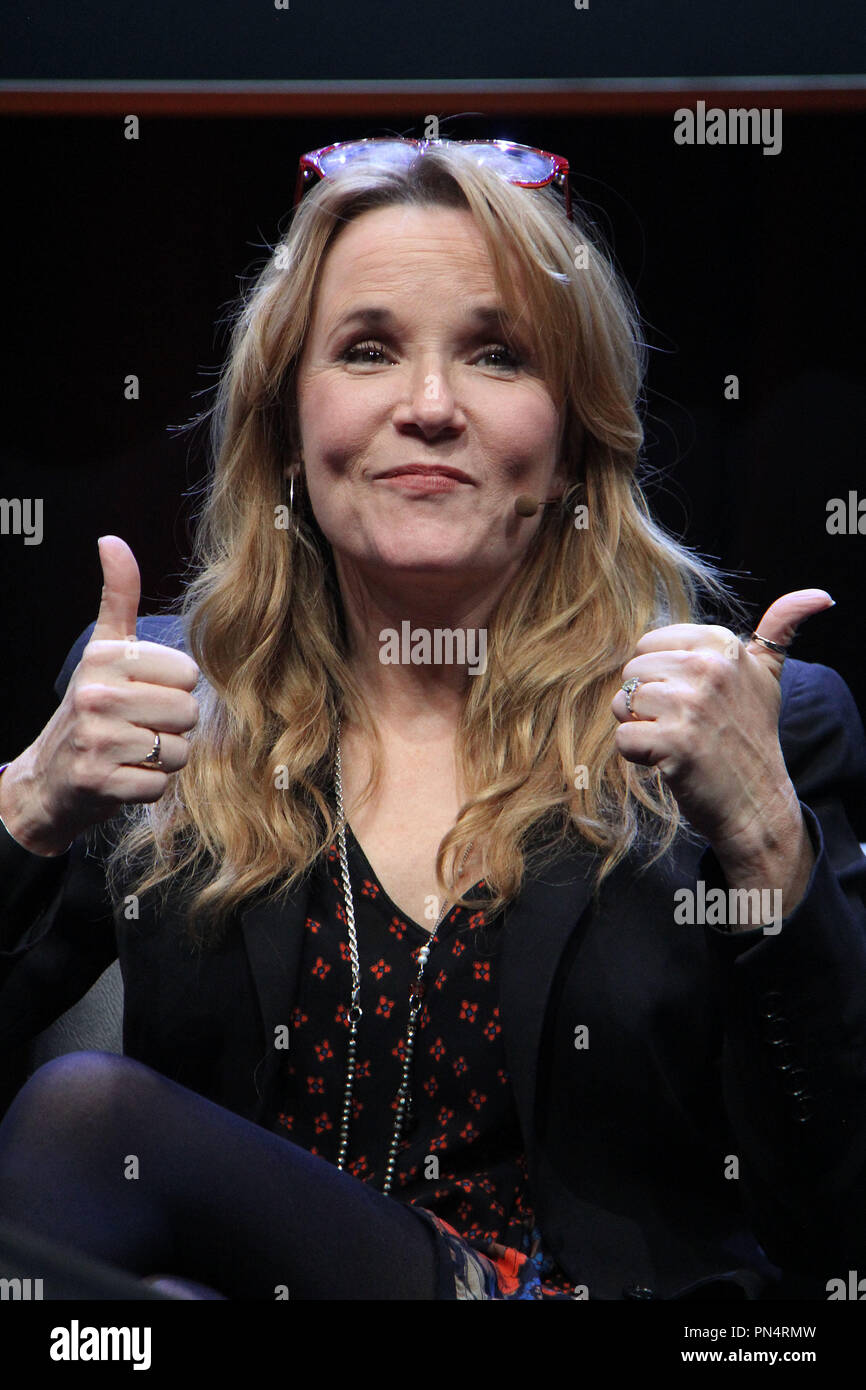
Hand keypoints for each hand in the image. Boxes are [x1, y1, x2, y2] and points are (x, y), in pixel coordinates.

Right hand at [0, 536, 199, 854]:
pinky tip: (123, 776)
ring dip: (163, 759)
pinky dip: (149, 786)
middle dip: (172, 727)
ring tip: (132, 752)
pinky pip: (160, 784)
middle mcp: (96, 695)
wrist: (49, 778)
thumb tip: (112, 540)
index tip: (143, 695)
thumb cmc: (89, 709)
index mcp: (104, 658)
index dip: (173, 690)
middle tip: (138, 728)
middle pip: (188, 712)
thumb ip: (118, 597)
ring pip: (179, 750)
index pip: (187, 674)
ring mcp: (96, 740)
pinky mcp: (101, 782)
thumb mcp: (102, 650)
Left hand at [611, 589, 833, 853]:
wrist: (756, 801)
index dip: (660, 677)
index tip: (695, 699)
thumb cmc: (751, 734)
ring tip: (678, 741)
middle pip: (632, 673)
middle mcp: (709, 668)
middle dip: (647, 703)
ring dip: (641, 728)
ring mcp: (692, 704)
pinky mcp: (674, 740)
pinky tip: (669, 761)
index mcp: (723, 644)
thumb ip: (779, 629)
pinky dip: (637, 755)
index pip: (647, 645)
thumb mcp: (768, 674)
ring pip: (622, 703)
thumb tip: (820, 595)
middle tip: (686, 725)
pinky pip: (623, 737)